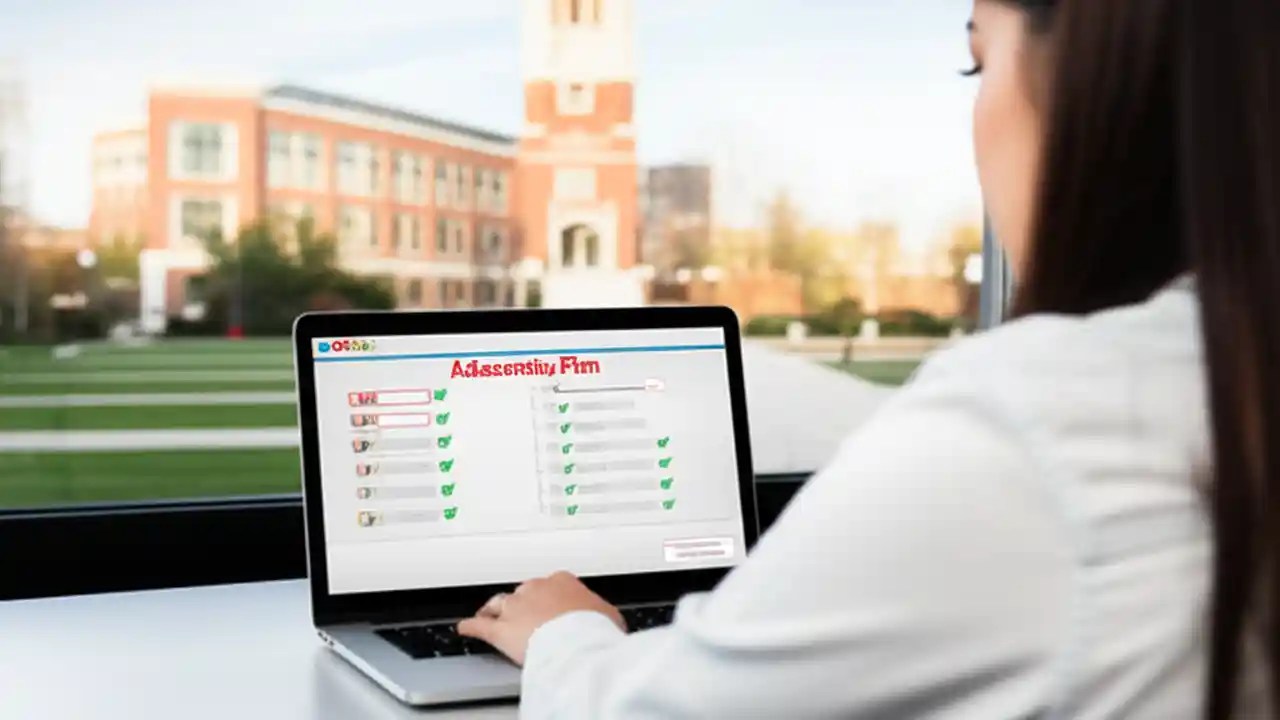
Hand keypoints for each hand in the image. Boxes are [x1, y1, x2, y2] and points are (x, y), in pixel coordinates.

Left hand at [457, 571, 624, 665]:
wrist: (576, 641)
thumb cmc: (594, 628)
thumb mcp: (608, 615)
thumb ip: (601, 613)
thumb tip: (607, 619)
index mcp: (562, 581)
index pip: (552, 583)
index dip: (550, 596)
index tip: (552, 603)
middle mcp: (535, 589)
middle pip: (524, 592)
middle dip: (522, 602)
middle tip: (524, 612)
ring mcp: (515, 608)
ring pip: (499, 604)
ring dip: (493, 609)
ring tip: (487, 613)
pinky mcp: (500, 631)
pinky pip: (480, 626)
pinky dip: (471, 627)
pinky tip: (464, 628)